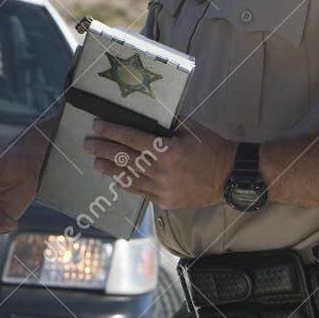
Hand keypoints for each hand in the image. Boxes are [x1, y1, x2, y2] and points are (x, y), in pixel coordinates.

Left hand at [83, 117, 235, 209]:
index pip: (131, 138)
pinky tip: (117, 178)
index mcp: (167, 150)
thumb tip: (146, 115)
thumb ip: (167, 123)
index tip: (97, 125)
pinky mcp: (164, 202)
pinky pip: (139, 192)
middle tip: (88, 144)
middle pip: (124, 159)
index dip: (111, 131)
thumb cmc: (212, 148)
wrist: (230, 176)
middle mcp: (160, 171)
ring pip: (128, 178)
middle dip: (103, 149)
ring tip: (96, 161)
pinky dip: (126, 183)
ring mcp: (161, 190)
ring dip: (110, 169)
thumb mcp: (191, 127)